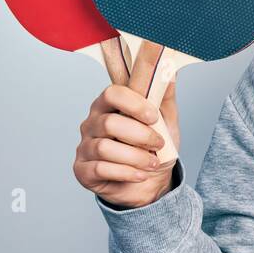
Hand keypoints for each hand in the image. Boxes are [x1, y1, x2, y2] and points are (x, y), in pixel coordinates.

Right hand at [73, 41, 179, 207]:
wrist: (150, 184)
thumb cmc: (154, 149)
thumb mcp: (166, 122)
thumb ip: (164, 97)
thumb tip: (170, 69)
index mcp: (109, 106)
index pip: (112, 93)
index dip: (133, 103)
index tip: (153, 117)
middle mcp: (92, 123)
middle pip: (109, 122)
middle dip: (141, 136)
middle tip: (159, 144)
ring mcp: (85, 147)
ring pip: (105, 148)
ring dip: (136, 157)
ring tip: (153, 163)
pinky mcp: (83, 170)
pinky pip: (101, 169)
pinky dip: (126, 173)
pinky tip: (140, 174)